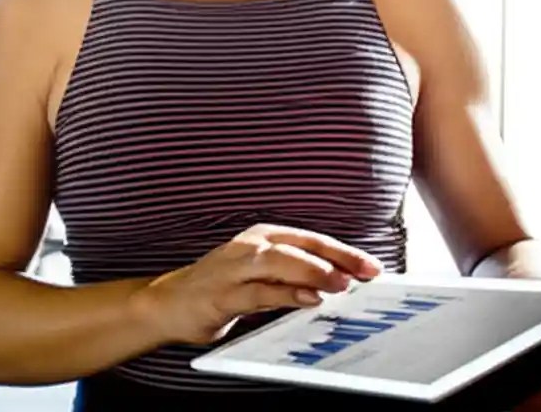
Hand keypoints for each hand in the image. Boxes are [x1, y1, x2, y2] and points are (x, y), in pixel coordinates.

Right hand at [135, 224, 383, 345]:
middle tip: (367, 272)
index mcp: (261, 238)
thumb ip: (293, 279)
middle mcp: (249, 246)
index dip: (343, 251)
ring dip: (313, 272)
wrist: (167, 303)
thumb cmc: (219, 289)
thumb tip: (338, 285)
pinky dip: (286, 294)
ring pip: (280, 262)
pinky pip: (259, 291)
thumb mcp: (261, 278)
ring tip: (341, 283)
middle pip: (300, 246)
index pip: (310, 239)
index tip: (373, 266)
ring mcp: (233, 268)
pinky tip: (308, 300)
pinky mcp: (222, 293)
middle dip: (336, 258)